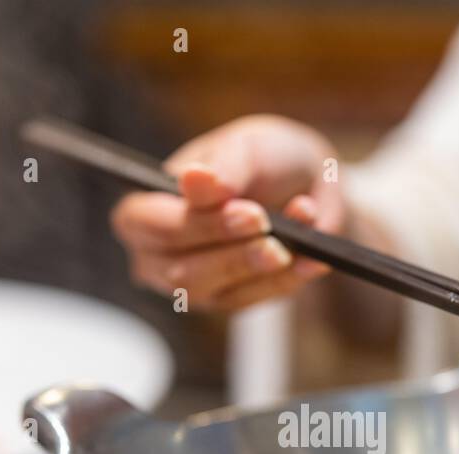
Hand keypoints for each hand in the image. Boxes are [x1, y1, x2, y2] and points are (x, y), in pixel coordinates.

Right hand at [111, 114, 342, 311]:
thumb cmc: (261, 158)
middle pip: (180, 270)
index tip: (245, 210)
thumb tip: (194, 179)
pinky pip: (255, 300)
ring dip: (258, 268)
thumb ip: (223, 167)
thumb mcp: (246, 147)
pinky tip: (314, 259)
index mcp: (143, 210)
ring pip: (217, 294)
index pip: (146, 225)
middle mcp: (158, 256)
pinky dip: (287, 279)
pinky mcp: (231, 302)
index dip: (193, 222)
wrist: (306, 184)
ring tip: (293, 244)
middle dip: (230, 251)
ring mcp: (194, 286)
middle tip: (268, 226)